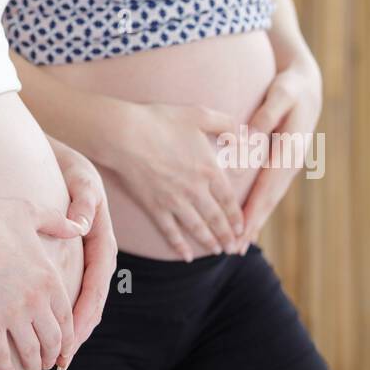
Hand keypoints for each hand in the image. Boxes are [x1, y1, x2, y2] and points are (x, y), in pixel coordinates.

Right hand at [0, 197, 86, 369]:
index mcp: (49, 277)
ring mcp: (12, 314)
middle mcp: (36, 301)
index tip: (67, 346)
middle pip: (52, 339)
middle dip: (54, 355)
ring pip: (30, 351)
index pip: (67, 317)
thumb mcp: (31, 212)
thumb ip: (58, 222)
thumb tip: (80, 225)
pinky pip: (0, 353)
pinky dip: (6, 369)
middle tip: (52, 364)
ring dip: (34, 365)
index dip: (69, 336)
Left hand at [48, 137, 117, 369]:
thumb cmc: (73, 169)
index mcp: (103, 240)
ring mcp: (89, 258)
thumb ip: (83, 202)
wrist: (67, 159)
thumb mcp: (81, 181)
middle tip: (61, 361)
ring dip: (73, 330)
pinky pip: (75, 292)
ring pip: (85, 302)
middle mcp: (99, 254)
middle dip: (79, 334)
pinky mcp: (77, 258)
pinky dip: (66, 314)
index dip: (84, 316)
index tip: (71, 340)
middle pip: (93, 303)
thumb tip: (82, 225)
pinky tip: (53, 331)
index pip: (97, 287)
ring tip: (57, 358)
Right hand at [108, 102, 246, 258]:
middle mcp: (195, 190)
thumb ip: (226, 125)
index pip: (229, 200)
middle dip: (227, 235)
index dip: (237, 217)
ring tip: (217, 251)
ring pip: (197, 228)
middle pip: (216, 218)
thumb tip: (244, 139)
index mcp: (209, 169)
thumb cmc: (160, 121)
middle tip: (234, 247)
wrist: (125, 134)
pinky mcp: (154, 207)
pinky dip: (179, 246)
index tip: (243, 228)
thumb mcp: (199, 114)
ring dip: (209, 242)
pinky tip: (186, 256)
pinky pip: (170, 232)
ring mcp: (174, 201)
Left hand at [237, 57, 322, 250]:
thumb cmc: (290, 88)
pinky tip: (249, 224)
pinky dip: (258, 209)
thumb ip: (268, 115)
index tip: (240, 231)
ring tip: (238, 246)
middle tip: (234, 250)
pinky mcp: (281, 164)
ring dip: (254, 223)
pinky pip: (268, 192)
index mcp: (289, 152)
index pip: (267, 188)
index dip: (253, 211)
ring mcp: (287, 167)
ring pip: (269, 200)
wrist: (306, 85)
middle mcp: (289, 165)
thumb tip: (252, 137)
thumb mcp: (281, 94)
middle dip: (251, 227)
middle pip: (268, 201)